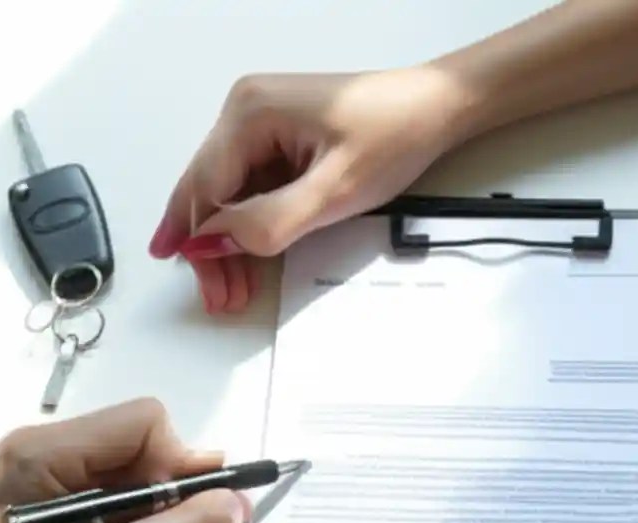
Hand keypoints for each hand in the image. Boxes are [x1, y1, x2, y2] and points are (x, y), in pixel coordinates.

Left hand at [0, 398, 248, 522]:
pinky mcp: (34, 502)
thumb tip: (235, 503)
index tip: (188, 518)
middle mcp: (39, 449)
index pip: (146, 423)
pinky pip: (102, 502)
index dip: (179, 466)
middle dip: (159, 505)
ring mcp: (34, 475)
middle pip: (138, 449)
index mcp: (46, 451)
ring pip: (125, 481)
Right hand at [148, 66, 471, 313]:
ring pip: (228, 193)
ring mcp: (261, 122)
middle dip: (211, 250)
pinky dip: (252, 222)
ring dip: (230, 241)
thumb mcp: (334, 190)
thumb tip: (209, 245)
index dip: (201, 246)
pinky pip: (253, 186)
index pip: (204, 191)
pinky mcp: (280, 137)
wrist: (437, 108)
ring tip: (238, 288)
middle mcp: (245, 110)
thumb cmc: (395, 136)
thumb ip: (269, 222)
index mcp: (249, 113)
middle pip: (208, 192)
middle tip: (223, 298)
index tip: (212, 291)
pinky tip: (256, 255)